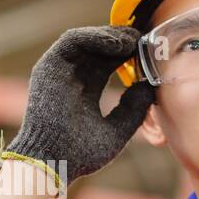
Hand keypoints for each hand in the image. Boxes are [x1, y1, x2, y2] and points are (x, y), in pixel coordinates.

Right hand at [1, 26, 154, 190]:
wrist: (54, 163)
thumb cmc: (81, 154)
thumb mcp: (117, 130)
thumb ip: (133, 108)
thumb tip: (149, 86)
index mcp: (86, 91)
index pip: (108, 62)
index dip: (128, 53)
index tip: (147, 51)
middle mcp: (72, 78)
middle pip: (99, 48)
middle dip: (121, 40)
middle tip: (143, 38)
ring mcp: (59, 71)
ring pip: (86, 39)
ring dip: (110, 36)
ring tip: (131, 40)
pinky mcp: (49, 67)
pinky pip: (72, 41)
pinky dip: (94, 37)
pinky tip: (116, 44)